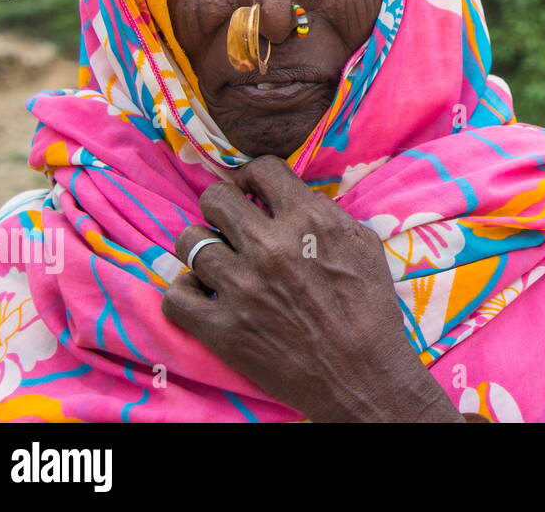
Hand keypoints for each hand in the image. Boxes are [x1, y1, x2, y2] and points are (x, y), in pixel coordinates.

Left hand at [162, 155, 463, 422]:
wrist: (361, 374)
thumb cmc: (370, 309)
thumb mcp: (364, 244)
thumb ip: (326, 213)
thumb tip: (295, 197)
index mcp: (308, 221)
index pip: (261, 169)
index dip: (253, 176)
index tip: (252, 190)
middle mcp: (270, 247)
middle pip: (214, 197)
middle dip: (221, 204)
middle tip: (230, 221)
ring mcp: (242, 288)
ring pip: (190, 242)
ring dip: (203, 246)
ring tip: (217, 258)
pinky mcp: (222, 329)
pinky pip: (175, 296)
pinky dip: (184, 292)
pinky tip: (201, 293)